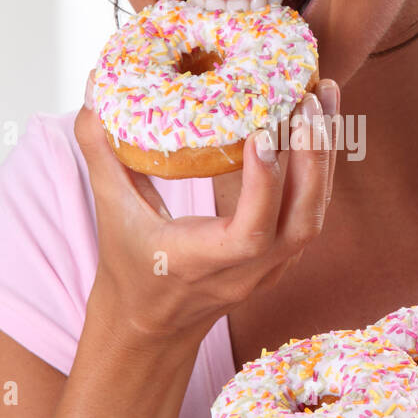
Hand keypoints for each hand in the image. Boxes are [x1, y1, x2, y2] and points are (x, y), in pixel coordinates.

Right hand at [74, 72, 339, 347]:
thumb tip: (93, 93)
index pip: (250, 234)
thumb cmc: (130, 266)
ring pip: (316, 214)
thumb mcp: (110, 211)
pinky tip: (321, 118)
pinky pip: (313, 209)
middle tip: (306, 97)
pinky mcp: (284, 255)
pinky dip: (320, 165)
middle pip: (302, 222)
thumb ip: (102, 153)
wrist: (154, 324)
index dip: (263, 186)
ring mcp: (273, 266)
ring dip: (324, 154)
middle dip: (311, 158)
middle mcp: (248, 271)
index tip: (262, 134)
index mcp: (203, 263)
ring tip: (323, 94)